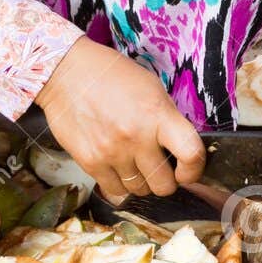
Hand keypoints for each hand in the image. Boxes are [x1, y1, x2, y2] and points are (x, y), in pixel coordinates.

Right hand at [36, 38, 206, 201]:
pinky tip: (117, 168)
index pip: (191, 154)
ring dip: (141, 181)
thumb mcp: (150, 87)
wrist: (66, 72)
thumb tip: (180, 148)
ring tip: (134, 163)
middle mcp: (136, 136)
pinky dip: (119, 184)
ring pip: (139, 190)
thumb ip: (167, 118)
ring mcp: (112, 152)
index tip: (188, 170)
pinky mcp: (90, 162)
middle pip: (164, 184)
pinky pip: (114, 190)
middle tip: (158, 167)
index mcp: (157, 114)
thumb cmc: (111, 75)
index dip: (195, 170)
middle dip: (166, 180)